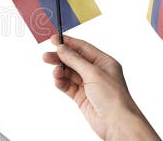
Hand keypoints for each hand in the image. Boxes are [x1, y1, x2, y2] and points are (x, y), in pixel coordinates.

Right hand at [43, 35, 158, 140]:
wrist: (116, 122)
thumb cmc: (114, 98)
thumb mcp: (93, 73)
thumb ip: (75, 60)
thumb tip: (62, 48)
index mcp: (104, 62)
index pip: (83, 48)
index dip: (68, 43)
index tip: (54, 39)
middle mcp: (96, 72)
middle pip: (73, 60)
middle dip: (60, 58)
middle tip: (47, 57)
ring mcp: (88, 85)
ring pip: (69, 73)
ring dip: (60, 71)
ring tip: (55, 73)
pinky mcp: (82, 97)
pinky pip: (67, 86)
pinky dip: (61, 83)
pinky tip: (58, 81)